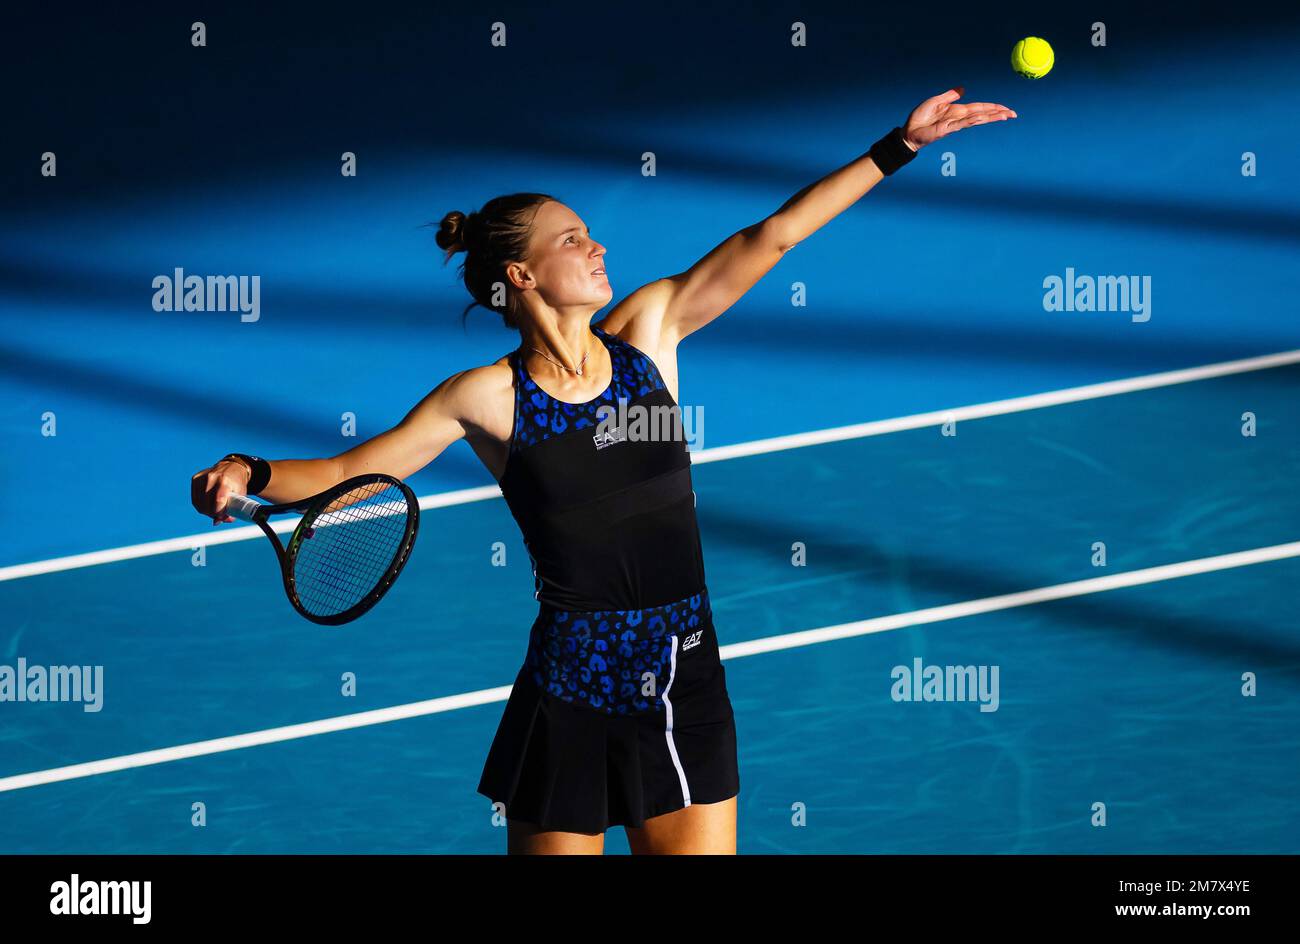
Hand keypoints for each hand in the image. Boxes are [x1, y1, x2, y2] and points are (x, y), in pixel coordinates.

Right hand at [191, 458, 251, 524]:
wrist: (232, 467)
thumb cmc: (237, 484)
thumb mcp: (240, 496)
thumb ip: (232, 510)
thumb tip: (217, 522)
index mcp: (225, 480)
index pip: (218, 501)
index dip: (219, 512)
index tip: (222, 516)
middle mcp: (212, 477)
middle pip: (206, 504)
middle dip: (212, 514)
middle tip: (219, 515)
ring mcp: (202, 477)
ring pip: (199, 504)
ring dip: (206, 511)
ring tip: (214, 510)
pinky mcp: (195, 479)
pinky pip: (195, 499)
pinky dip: (200, 505)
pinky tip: (208, 505)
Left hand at [902, 87, 1016, 149]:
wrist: (909, 131)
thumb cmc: (920, 118)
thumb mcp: (936, 101)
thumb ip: (950, 96)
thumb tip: (964, 89)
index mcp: (958, 111)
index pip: (979, 108)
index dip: (993, 107)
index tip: (1006, 108)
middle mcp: (959, 118)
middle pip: (983, 114)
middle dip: (998, 114)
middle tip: (1014, 114)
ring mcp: (955, 124)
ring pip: (977, 119)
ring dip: (992, 117)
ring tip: (1005, 116)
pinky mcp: (947, 129)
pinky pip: (963, 123)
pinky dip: (974, 120)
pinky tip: (984, 117)